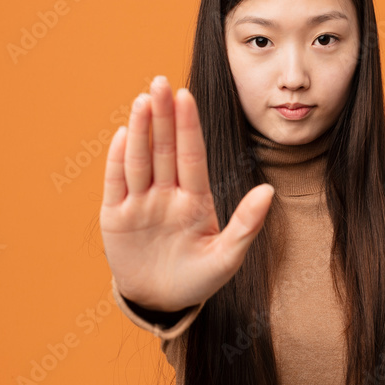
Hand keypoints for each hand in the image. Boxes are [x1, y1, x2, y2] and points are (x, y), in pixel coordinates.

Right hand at [99, 76, 274, 311]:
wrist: (160, 302)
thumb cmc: (197, 279)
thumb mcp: (227, 257)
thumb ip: (246, 225)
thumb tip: (269, 191)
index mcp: (195, 199)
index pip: (191, 155)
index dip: (187, 126)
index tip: (186, 96)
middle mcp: (166, 194)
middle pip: (163, 148)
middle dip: (162, 116)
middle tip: (160, 82)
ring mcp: (140, 203)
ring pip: (139, 160)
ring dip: (140, 130)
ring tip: (142, 101)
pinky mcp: (115, 216)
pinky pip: (116, 183)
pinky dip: (118, 160)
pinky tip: (123, 134)